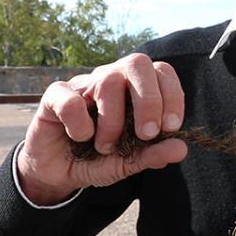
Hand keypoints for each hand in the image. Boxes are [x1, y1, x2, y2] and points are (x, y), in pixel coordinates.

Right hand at [16, 53, 187, 204]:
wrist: (58, 173)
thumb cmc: (97, 158)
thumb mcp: (128, 162)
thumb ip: (153, 154)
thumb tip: (181, 149)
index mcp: (134, 88)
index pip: (161, 71)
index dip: (172, 95)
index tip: (170, 127)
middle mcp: (111, 78)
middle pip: (137, 63)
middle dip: (149, 100)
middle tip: (146, 134)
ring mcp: (83, 85)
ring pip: (107, 81)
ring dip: (113, 121)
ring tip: (107, 147)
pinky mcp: (54, 97)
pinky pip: (70, 100)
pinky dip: (80, 124)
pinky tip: (80, 137)